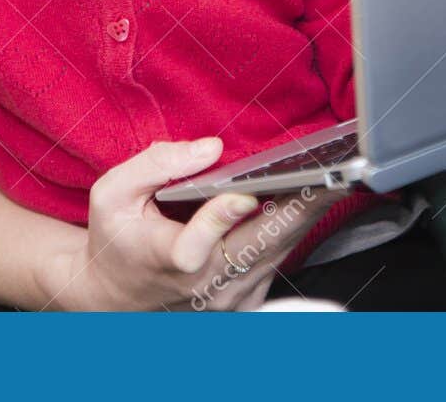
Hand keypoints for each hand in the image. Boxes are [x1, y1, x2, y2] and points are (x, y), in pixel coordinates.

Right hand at [45, 137, 346, 311]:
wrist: (116, 295)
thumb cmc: (116, 239)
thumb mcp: (112, 195)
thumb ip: (154, 166)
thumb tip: (209, 149)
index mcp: (171, 259)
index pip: (200, 242)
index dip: (223, 216)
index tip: (244, 195)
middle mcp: (206, 284)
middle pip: (260, 244)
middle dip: (297, 208)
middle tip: (330, 178)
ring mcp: (231, 295)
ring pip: (278, 250)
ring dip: (306, 215)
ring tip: (333, 180)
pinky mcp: (248, 296)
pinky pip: (278, 258)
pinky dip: (295, 230)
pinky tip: (312, 200)